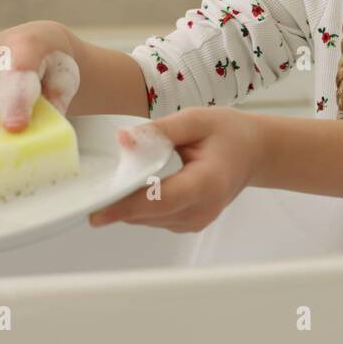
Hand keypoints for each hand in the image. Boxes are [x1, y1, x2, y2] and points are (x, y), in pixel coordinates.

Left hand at [88, 107, 267, 232]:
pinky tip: (132, 186)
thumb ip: (159, 130)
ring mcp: (195, 221)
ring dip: (126, 204)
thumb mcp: (196, 119)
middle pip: (147, 213)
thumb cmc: (228, 133)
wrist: (255, 153)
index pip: (159, 200)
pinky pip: (153, 218)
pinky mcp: (188, 224)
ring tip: (107, 182)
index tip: (95, 211)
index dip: (125, 206)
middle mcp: (200, 210)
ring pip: (146, 219)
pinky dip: (139, 205)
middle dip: (116, 203)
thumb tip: (122, 140)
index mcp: (205, 184)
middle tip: (87, 188)